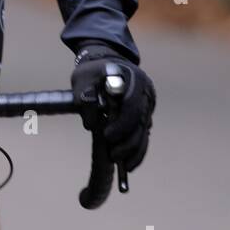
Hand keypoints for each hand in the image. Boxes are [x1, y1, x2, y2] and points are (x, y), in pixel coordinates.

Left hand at [71, 43, 155, 171]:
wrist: (105, 63)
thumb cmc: (93, 71)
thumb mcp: (83, 78)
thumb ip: (84, 97)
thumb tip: (91, 123)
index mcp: (134, 80)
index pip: (132, 104)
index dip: (122, 123)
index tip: (108, 135)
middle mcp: (145, 93)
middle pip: (140, 122)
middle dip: (128, 142)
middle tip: (113, 155)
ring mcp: (147, 105)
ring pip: (144, 132)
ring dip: (134, 151)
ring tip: (122, 165)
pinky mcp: (144, 116)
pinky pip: (143, 136)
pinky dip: (137, 152)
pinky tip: (129, 165)